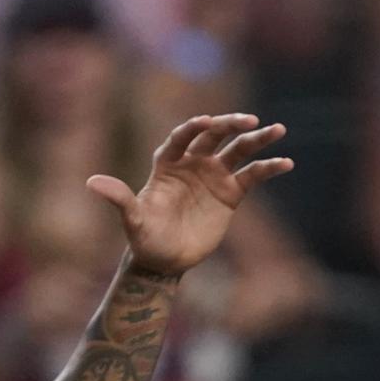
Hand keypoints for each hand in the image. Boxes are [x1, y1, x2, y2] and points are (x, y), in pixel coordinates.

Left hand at [89, 112, 291, 278]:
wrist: (165, 259)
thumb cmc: (145, 238)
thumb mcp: (132, 220)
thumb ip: (119, 199)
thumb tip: (92, 183)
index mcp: (168, 163)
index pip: (182, 137)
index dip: (193, 128)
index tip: (206, 122)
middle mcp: (193, 162)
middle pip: (215, 136)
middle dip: (231, 125)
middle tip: (250, 121)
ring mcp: (214, 175)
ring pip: (238, 150)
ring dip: (258, 139)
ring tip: (279, 130)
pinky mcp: (231, 193)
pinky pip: (253, 175)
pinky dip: (269, 167)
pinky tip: (286, 163)